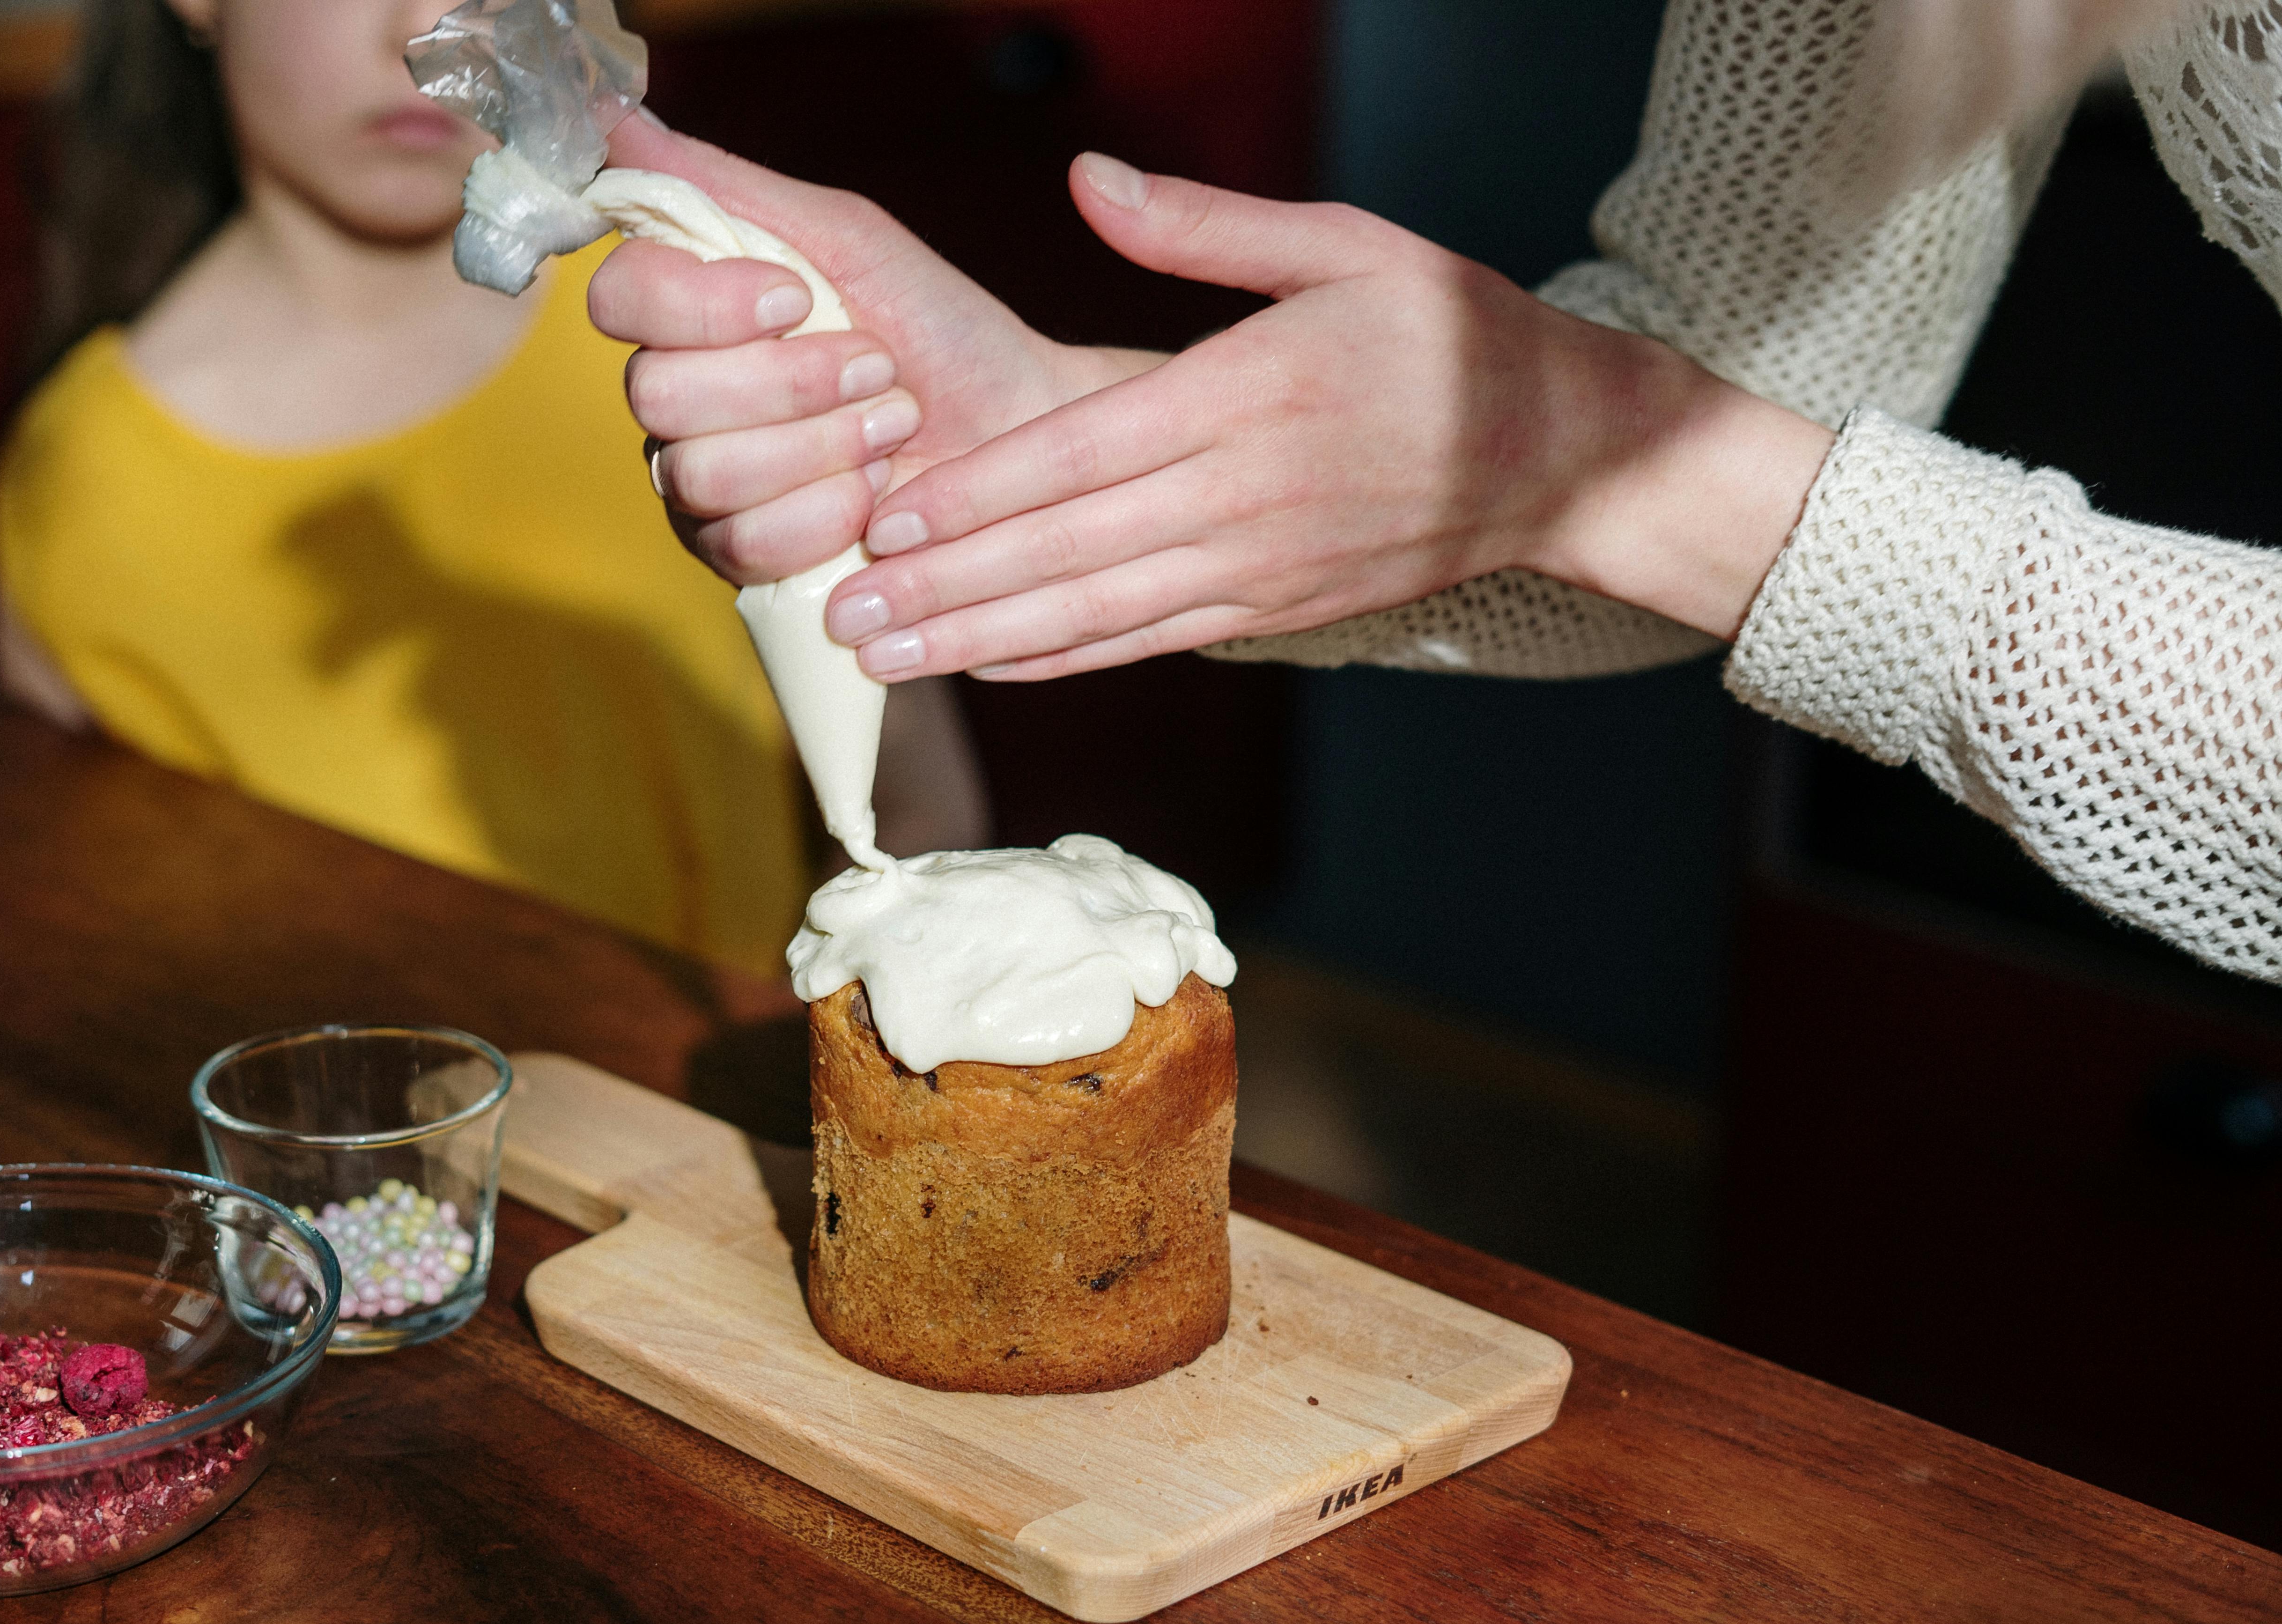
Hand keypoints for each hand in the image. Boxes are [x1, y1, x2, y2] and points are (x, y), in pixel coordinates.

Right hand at [589, 115, 1153, 587]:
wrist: (1019, 435)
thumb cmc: (940, 330)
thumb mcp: (848, 238)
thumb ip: (731, 188)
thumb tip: (616, 121)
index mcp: (694, 312)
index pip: (621, 296)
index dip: (702, 304)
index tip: (796, 298)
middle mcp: (681, 398)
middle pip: (659, 395)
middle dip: (787, 382)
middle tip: (878, 368)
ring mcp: (702, 486)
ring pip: (700, 474)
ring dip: (817, 446)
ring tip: (891, 427)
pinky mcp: (740, 559)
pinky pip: (741, 542)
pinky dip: (826, 513)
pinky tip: (876, 496)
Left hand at [825, 155, 1836, 681]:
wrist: (1559, 451)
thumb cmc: (1447, 332)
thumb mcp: (1346, 245)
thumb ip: (1207, 225)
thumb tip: (1088, 180)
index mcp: (1251, 396)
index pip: (1085, 454)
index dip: (977, 494)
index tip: (883, 514)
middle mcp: (1247, 496)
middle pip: (1069, 550)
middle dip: (946, 587)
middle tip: (841, 612)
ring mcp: (1260, 567)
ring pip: (1096, 614)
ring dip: (982, 639)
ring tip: (883, 656)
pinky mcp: (1273, 610)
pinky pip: (1148, 640)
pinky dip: (1062, 659)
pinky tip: (985, 666)